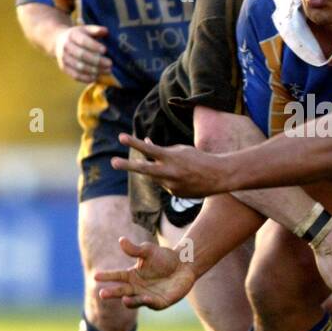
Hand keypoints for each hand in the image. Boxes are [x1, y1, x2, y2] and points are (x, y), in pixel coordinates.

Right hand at [54, 24, 109, 82]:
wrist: (59, 41)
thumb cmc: (78, 35)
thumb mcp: (85, 29)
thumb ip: (96, 30)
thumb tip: (106, 31)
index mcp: (72, 35)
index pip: (83, 41)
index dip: (94, 46)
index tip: (105, 50)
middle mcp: (66, 47)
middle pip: (82, 55)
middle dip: (97, 61)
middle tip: (110, 64)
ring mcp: (64, 58)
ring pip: (79, 67)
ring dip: (94, 70)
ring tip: (107, 71)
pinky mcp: (64, 68)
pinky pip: (75, 75)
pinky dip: (87, 78)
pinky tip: (97, 77)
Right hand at [95, 237, 195, 309]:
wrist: (184, 265)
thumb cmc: (163, 257)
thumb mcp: (148, 251)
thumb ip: (134, 249)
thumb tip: (121, 240)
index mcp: (132, 276)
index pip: (116, 277)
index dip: (107, 276)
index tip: (96, 276)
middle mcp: (137, 288)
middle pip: (121, 292)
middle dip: (112, 293)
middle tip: (102, 293)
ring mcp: (148, 296)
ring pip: (134, 301)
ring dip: (129, 301)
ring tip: (124, 298)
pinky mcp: (160, 302)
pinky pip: (152, 304)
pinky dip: (147, 302)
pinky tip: (145, 298)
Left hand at [114, 133, 229, 197]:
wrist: (218, 176)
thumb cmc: (198, 158)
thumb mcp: (180, 150)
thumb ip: (162, 149)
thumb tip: (146, 144)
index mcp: (171, 157)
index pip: (148, 149)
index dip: (134, 143)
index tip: (121, 137)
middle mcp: (169, 172)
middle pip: (143, 169)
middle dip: (127, 165)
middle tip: (113, 162)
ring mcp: (171, 184)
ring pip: (156, 177)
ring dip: (160, 170)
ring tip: (180, 168)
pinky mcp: (174, 193)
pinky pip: (165, 184)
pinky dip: (171, 179)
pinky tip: (186, 178)